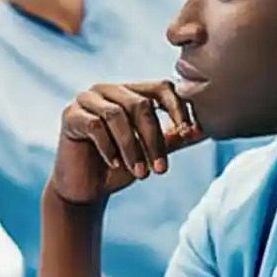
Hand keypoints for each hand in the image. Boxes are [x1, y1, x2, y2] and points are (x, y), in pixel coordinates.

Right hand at [51, 80, 205, 204]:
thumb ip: (175, 137)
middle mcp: (108, 90)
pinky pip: (95, 125)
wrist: (86, 190)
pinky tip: (114, 164)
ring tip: (140, 173)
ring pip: (117, 115)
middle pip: (140, 104)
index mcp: (131, 92)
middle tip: (161, 170)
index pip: (161, 87)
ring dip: (132, 147)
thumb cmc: (121, 167)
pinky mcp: (70, 115)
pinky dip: (109, 147)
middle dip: (154, 139)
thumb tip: (206, 129)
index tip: (189, 131)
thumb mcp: (152, 152)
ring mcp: (86, 100)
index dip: (177, 107)